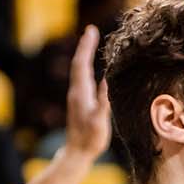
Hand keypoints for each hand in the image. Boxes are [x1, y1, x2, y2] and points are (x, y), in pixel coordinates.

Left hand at [63, 25, 111, 160]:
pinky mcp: (79, 101)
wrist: (77, 153)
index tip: (91, 31)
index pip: (82, 64)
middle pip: (78, 63)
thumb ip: (102, 103)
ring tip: (91, 41)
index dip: (86, 47)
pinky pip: (82, 77)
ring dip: (84, 54)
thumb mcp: (99, 123)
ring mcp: (77, 96)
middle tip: (91, 30)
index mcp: (81, 94)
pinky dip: (86, 66)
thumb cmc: (90, 140)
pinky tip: (91, 66)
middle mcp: (76, 92)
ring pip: (79, 70)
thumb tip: (106, 82)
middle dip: (85, 46)